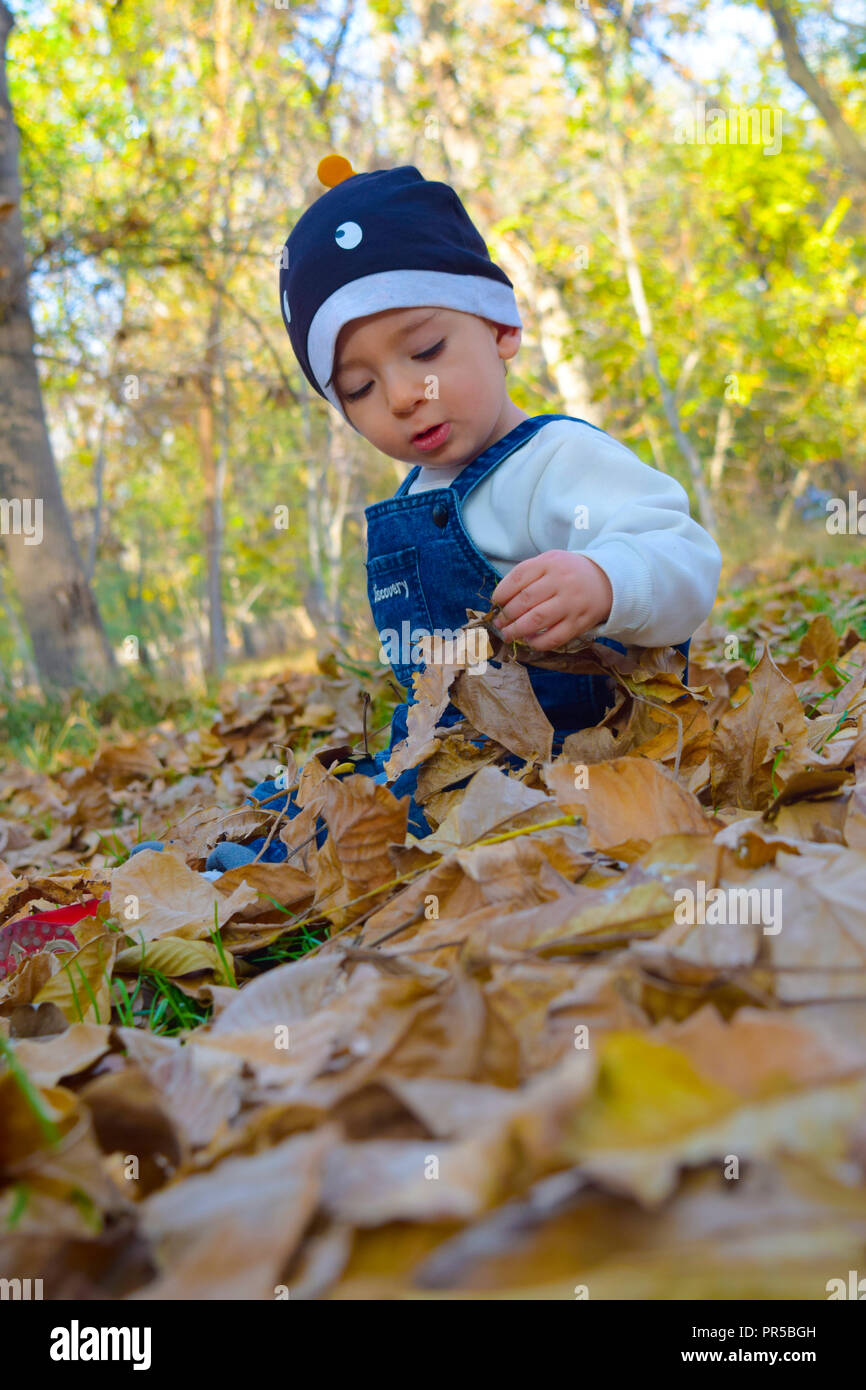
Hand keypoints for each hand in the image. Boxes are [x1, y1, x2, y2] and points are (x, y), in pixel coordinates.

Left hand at [491, 550, 612, 650]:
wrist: (607, 580)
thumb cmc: (569, 572)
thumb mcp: (550, 562)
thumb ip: (528, 575)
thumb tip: (501, 600)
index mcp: (550, 563)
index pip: (518, 577)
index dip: (502, 593)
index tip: (496, 603)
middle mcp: (561, 581)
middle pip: (525, 600)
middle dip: (506, 615)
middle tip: (499, 623)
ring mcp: (571, 603)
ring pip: (536, 620)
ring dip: (516, 630)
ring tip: (507, 635)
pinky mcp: (580, 622)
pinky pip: (554, 637)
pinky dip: (537, 642)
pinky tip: (529, 641)